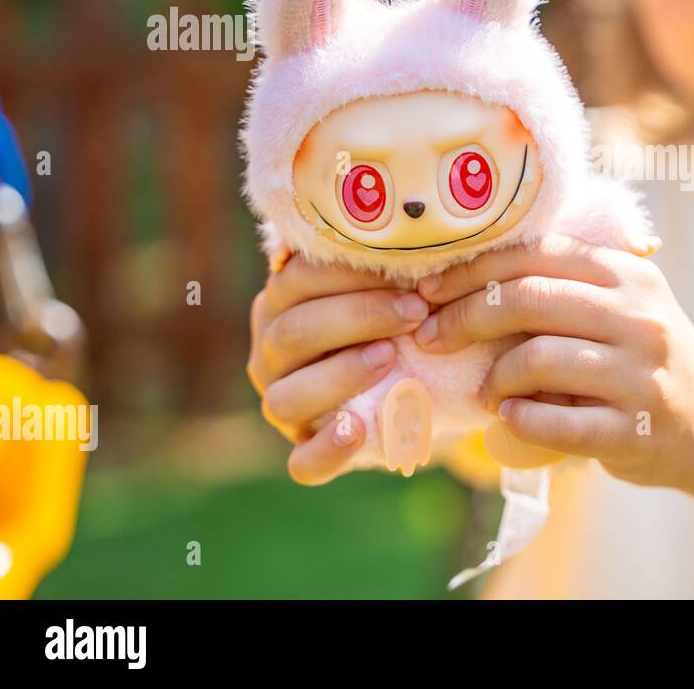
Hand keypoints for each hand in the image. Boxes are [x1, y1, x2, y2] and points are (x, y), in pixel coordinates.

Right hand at [246, 255, 429, 484]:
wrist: (420, 386)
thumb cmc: (401, 321)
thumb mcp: (391, 287)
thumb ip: (388, 267)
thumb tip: (419, 231)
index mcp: (284, 304)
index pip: (298, 280)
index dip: (348, 274)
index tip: (403, 269)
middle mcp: (272, 353)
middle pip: (294, 332)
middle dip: (357, 317)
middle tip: (414, 312)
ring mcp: (284, 406)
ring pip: (288, 396)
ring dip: (340, 375)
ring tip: (389, 358)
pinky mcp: (307, 452)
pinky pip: (303, 462)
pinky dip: (328, 449)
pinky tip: (358, 429)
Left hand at [414, 235, 693, 486]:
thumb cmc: (637, 354)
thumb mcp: (618, 303)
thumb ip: (560, 283)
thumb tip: (456, 278)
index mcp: (627, 274)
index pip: (536, 254)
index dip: (472, 270)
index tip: (429, 290)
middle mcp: (638, 316)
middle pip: (529, 299)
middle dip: (465, 317)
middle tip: (430, 337)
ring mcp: (640, 374)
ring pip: (538, 358)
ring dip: (494, 377)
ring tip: (486, 390)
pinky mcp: (635, 430)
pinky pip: (555, 423)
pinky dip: (518, 420)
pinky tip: (509, 417)